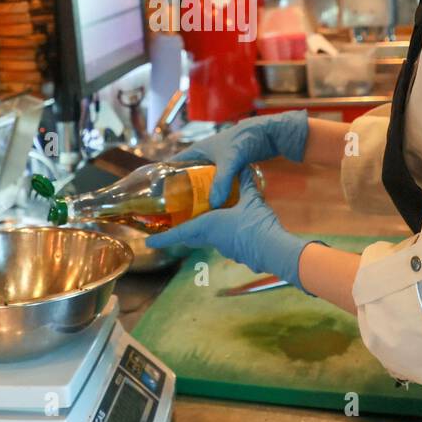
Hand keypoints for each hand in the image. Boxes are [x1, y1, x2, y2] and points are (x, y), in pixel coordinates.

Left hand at [145, 170, 318, 290]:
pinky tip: (230, 226)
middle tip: (174, 224)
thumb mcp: (250, 198)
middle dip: (182, 232)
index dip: (162, 238)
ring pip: (207, 240)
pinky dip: (220, 234)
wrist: (274, 249)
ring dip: (203, 232)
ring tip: (203, 219)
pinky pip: (223, 242)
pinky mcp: (237, 253)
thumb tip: (244, 168)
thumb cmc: (256, 223)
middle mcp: (212, 239)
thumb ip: (244, 182)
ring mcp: (224, 249)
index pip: (178, 233)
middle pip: (191, 237)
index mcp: (208, 226)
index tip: (148, 241)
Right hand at [170, 110, 308, 208]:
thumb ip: (223, 181)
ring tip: (194, 216)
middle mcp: (204, 159)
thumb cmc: (245, 140)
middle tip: (177, 214)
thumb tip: (215, 204)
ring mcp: (216, 166)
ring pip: (202, 185)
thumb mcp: (231, 160)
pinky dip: (214, 196)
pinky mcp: (228, 172)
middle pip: (187, 179)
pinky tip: (215, 211)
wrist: (267, 134)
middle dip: (182, 195)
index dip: (164, 180)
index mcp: (197, 152)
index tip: (158, 198)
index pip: (173, 166)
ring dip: (200, 197)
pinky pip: (216, 186)